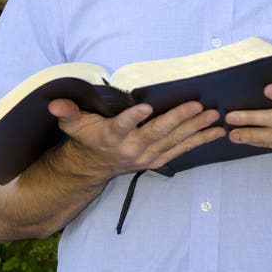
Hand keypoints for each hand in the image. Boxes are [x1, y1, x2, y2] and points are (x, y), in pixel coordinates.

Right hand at [48, 98, 225, 177]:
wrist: (95, 167)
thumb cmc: (88, 137)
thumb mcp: (74, 124)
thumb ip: (68, 112)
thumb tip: (55, 104)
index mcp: (112, 136)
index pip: (123, 125)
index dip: (133, 117)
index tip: (144, 106)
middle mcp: (132, 148)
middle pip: (157, 132)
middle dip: (179, 118)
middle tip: (197, 105)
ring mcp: (148, 156)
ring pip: (175, 141)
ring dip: (196, 128)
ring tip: (214, 116)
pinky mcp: (159, 158)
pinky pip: (182, 149)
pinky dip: (200, 140)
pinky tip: (216, 131)